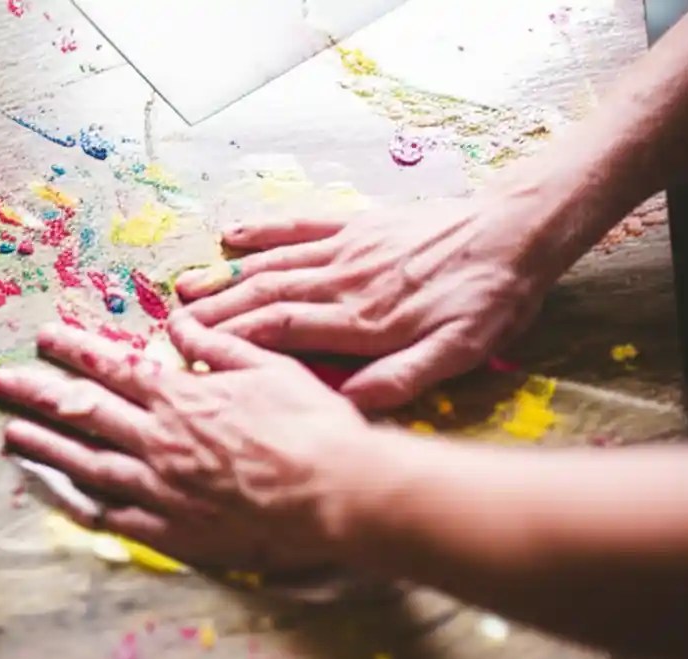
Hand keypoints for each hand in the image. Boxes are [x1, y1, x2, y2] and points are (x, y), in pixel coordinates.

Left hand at [0, 312, 396, 572]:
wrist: (337, 493)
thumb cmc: (311, 425)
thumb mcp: (268, 366)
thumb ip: (215, 344)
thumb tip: (177, 322)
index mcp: (181, 397)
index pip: (113, 366)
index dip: (74, 349)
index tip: (44, 335)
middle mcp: (159, 441)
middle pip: (83, 411)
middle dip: (38, 392)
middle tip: (2, 382)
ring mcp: (160, 489)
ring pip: (86, 463)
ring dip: (46, 445)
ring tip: (12, 432)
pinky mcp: (171, 531)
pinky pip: (114, 516)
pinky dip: (81, 502)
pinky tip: (59, 493)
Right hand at [174, 199, 555, 409]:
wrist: (515, 232)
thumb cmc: (489, 300)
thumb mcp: (457, 354)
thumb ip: (399, 381)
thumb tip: (342, 405)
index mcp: (362, 322)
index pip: (282, 332)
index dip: (235, 343)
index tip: (196, 355)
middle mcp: (343, 282)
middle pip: (265, 297)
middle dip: (216, 314)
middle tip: (172, 327)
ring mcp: (346, 248)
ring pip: (272, 264)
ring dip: (226, 277)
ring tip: (185, 290)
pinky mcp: (357, 224)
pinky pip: (299, 226)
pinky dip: (262, 231)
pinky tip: (231, 234)